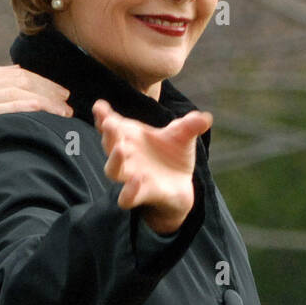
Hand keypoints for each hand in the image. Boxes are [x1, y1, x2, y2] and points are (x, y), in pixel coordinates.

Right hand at [0, 66, 70, 190]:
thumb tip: (18, 104)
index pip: (17, 75)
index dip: (43, 83)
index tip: (61, 94)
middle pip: (21, 80)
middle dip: (49, 90)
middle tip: (68, 104)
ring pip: (15, 91)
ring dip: (44, 100)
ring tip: (63, 113)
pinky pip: (1, 108)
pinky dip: (23, 107)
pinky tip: (41, 110)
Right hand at [93, 100, 211, 234]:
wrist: (180, 184)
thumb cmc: (173, 154)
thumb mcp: (183, 136)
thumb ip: (190, 126)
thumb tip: (206, 118)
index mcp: (131, 136)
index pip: (112, 124)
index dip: (103, 116)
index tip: (99, 106)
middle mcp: (126, 156)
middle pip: (109, 144)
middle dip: (108, 133)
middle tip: (109, 123)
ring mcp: (130, 176)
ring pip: (113, 170)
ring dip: (114, 160)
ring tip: (120, 149)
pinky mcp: (139, 195)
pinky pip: (126, 198)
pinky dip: (129, 191)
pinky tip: (137, 180)